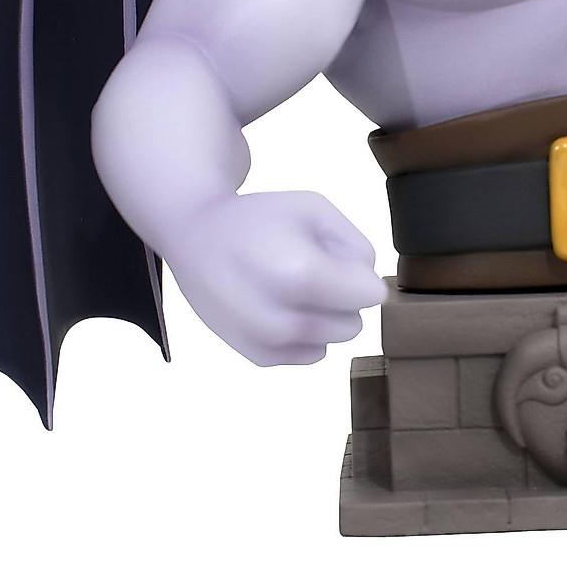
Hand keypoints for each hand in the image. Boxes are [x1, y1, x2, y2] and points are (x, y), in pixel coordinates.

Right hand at [161, 191, 386, 365]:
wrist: (195, 238)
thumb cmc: (260, 218)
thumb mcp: (316, 208)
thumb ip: (357, 246)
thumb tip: (370, 289)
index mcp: (300, 275)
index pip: (370, 295)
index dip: (358, 273)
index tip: (335, 257)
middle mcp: (283, 320)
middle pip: (355, 322)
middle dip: (342, 297)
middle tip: (310, 268)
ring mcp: (268, 344)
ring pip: (335, 340)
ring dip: (325, 316)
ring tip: (292, 286)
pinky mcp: (257, 357)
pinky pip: (312, 353)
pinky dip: (305, 333)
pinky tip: (279, 304)